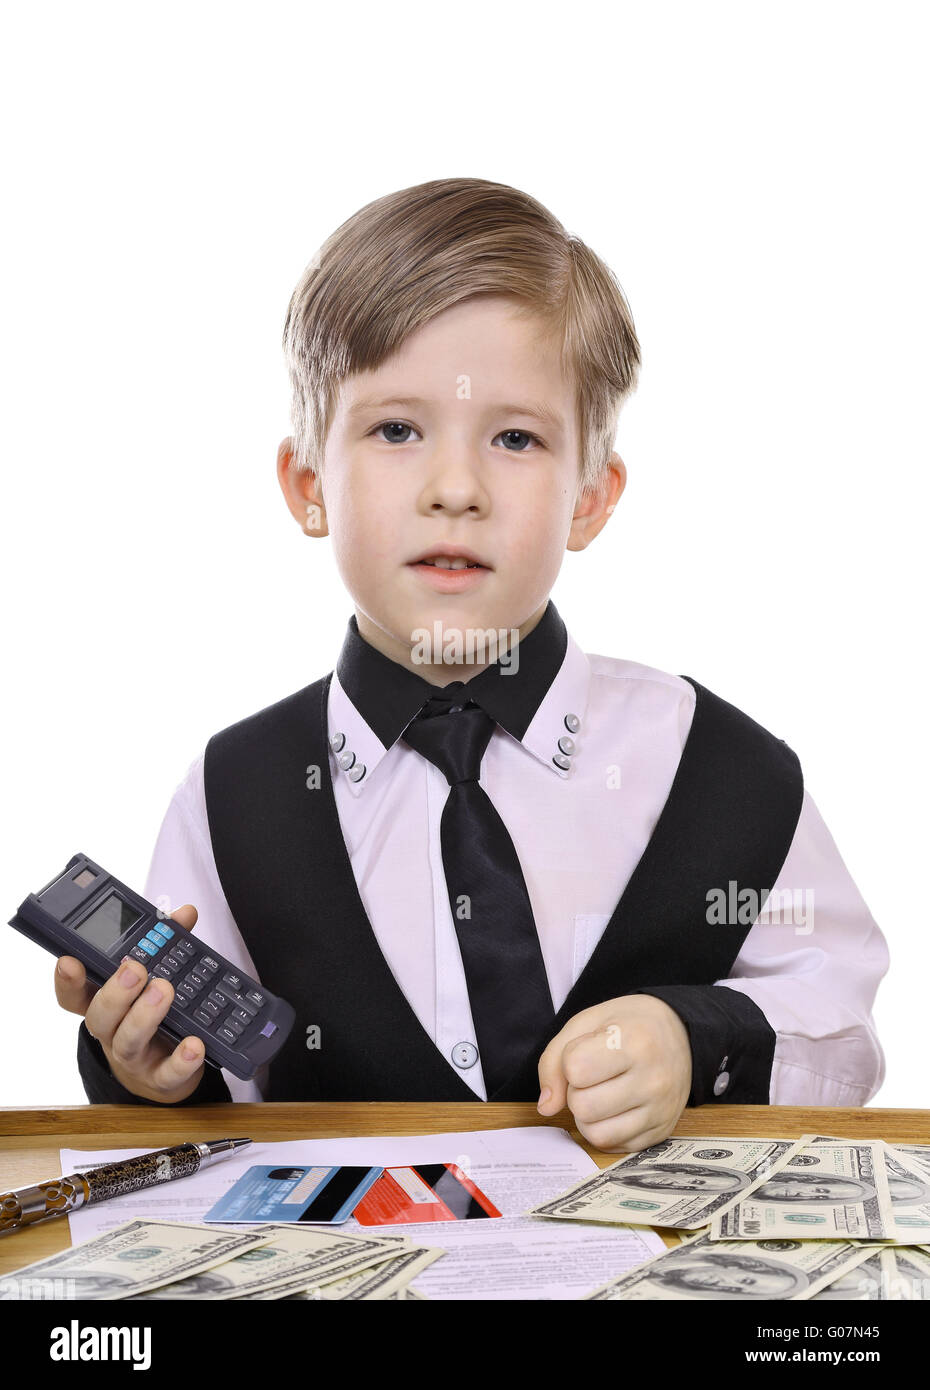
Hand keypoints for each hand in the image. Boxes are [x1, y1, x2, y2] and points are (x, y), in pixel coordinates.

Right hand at [54, 904, 209, 1102]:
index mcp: (105, 1004)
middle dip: (115, 991)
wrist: (163, 1077)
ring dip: (145, 1016)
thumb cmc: (154, 1018)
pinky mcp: (160, 1079)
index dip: (67, 981)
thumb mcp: (156, 979)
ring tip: (164, 991)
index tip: (69, 960)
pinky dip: (181, 1060)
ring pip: (128, 1041)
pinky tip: (194, 1044)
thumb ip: (168, 943)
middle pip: (100, 1016)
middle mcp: (112, 1032)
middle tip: (135, 969)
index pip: (75, 995)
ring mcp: (134, 1058)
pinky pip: (168, 1072)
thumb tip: (184, 913)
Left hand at [536, 994, 692, 1152]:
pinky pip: (615, 1146)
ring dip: (588, 1116)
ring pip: (597, 1134)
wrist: (681, 1033)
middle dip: (577, 1092)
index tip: (587, 1051)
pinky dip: (605, 1129)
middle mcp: (653, 1079)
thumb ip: (554, 1060)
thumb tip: (546, 1107)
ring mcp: (661, 1110)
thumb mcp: (586, 1023)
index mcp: (635, 1041)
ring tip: (602, 1093)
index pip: (575, 1069)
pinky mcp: (662, 1132)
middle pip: (583, 1107)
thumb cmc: (627, 1025)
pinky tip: (615, 1108)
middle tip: (594, 1076)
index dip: (571, 1061)